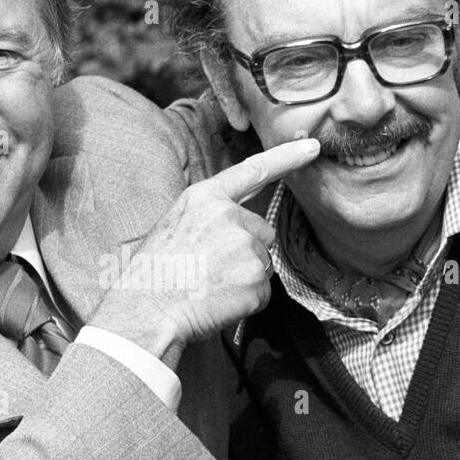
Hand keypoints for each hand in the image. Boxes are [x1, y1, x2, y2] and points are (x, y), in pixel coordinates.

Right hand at [90, 138, 320, 357]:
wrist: (146, 311)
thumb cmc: (152, 274)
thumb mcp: (173, 226)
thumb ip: (208, 217)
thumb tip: (233, 229)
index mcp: (205, 198)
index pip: (253, 170)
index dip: (287, 156)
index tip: (312, 147)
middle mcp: (231, 217)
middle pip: (261, 232)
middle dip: (245, 251)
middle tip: (210, 270)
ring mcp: (246, 248)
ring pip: (262, 263)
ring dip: (244, 278)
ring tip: (209, 287)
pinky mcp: (256, 281)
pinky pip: (262, 293)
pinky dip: (245, 302)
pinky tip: (217, 302)